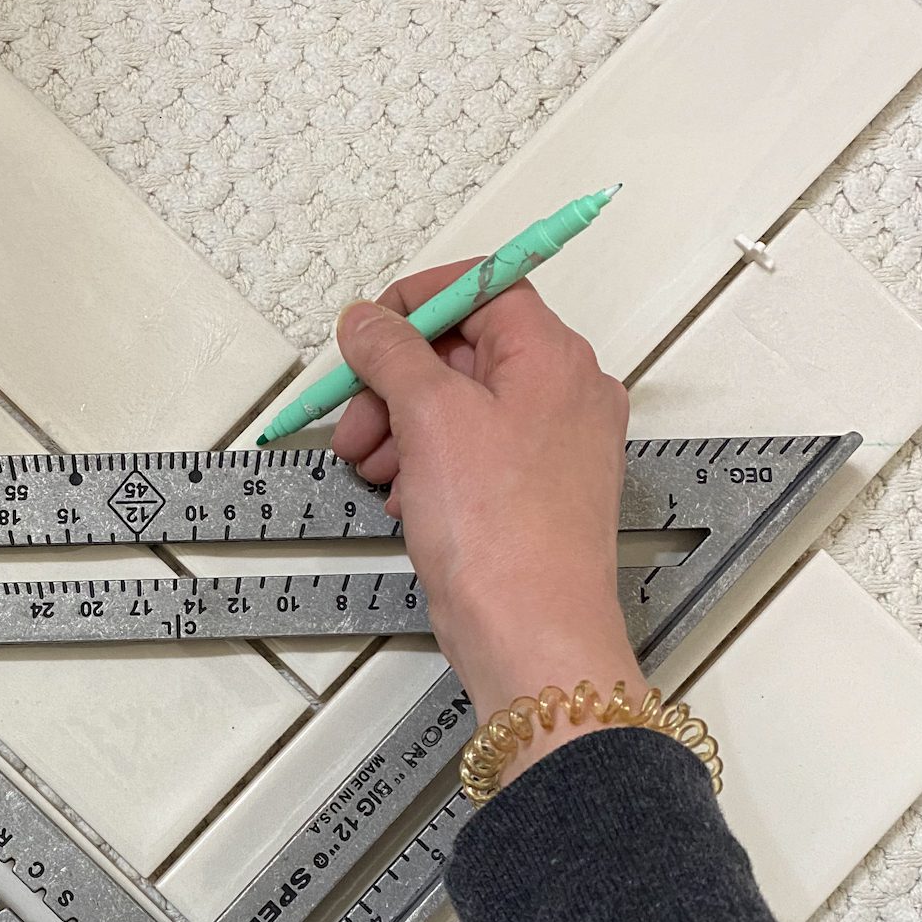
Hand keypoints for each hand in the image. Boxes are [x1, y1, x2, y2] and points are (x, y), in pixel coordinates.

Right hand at [331, 263, 643, 770]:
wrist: (531, 636)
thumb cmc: (500, 533)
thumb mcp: (428, 416)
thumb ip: (393, 353)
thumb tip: (366, 320)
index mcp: (554, 356)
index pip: (485, 286)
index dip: (417, 303)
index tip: (367, 334)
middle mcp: (567, 393)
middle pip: (466, 350)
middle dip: (396, 380)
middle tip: (354, 422)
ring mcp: (556, 447)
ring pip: (463, 406)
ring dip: (403, 427)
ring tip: (371, 469)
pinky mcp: (538, 494)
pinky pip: (474, 454)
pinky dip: (429, 464)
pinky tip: (402, 499)